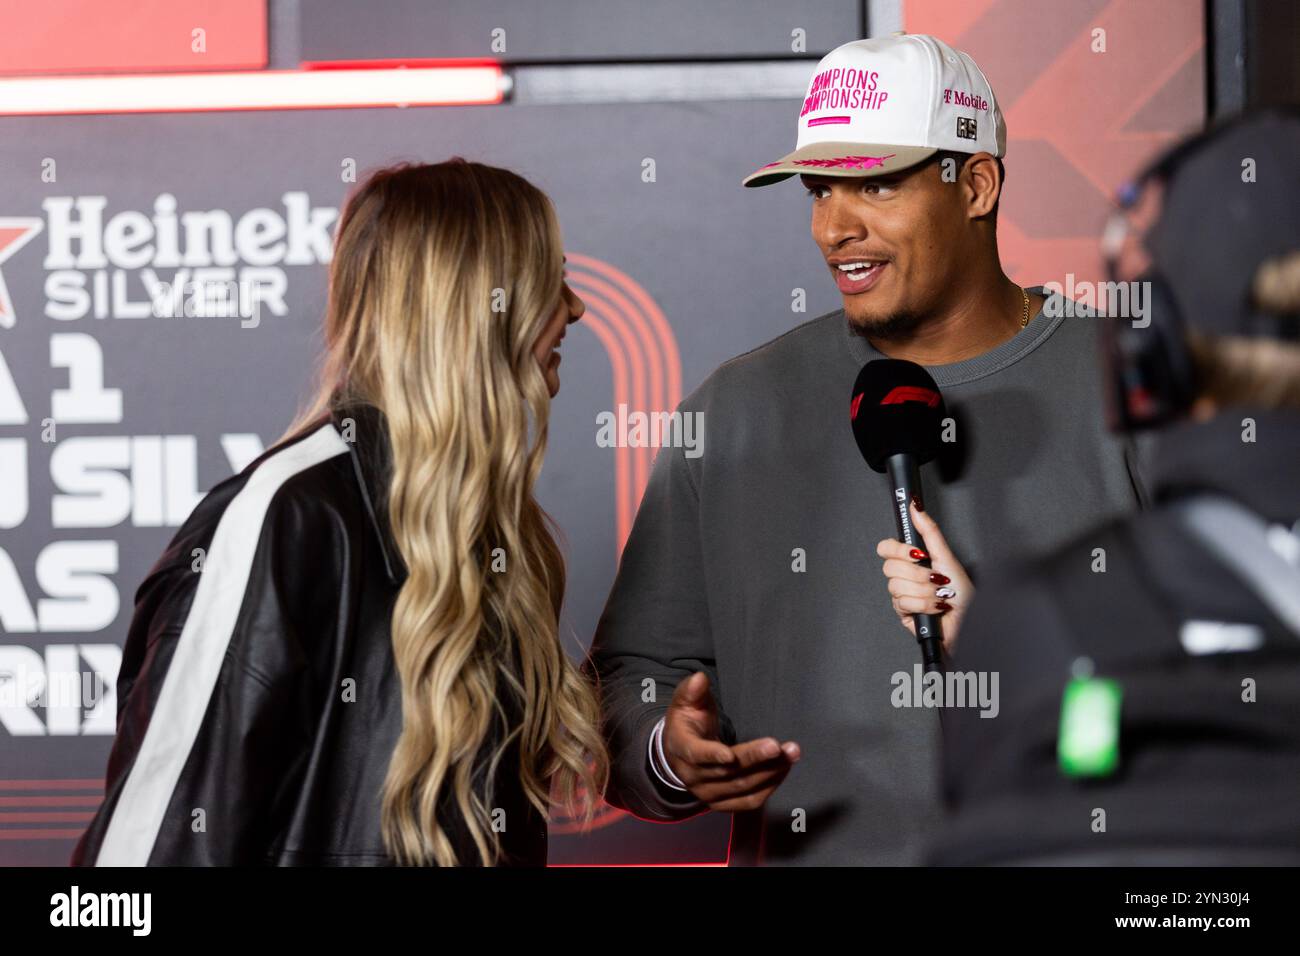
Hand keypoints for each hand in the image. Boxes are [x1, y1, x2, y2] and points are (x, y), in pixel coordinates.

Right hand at [662, 671, 799, 811]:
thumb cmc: (686, 723)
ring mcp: (708, 794)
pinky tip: (783, 770)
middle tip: (779, 747)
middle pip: (728, 772)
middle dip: (755, 759)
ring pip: (742, 788)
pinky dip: (769, 787)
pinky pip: (749, 802)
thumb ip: (692, 690)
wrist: (678, 754)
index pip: (696, 754)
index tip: (730, 755)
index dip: (712, 755)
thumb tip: (700, 679)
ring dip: (769, 772)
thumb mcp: (684, 703)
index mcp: (682, 749)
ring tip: (791, 754)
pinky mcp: (723, 803)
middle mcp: (693, 777)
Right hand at [875, 500, 972, 652]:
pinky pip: (902, 603)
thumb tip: (915, 507)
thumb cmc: (963, 593)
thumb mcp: (946, 557)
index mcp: (913, 560)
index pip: (886, 548)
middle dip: (918, 574)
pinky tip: (935, 608)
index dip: (897, 550)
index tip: (917, 553)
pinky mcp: (903, 613)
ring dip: (924, 591)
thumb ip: (929, 531)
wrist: (968, 621)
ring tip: (939, 596)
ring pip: (896, 586)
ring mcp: (902, 594)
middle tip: (935, 578)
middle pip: (889, 567)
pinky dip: (923, 605)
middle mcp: (905, 576)